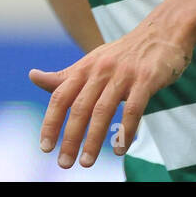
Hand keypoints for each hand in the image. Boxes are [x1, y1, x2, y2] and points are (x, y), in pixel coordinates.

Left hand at [28, 21, 187, 167]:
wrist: (162, 33)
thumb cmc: (122, 54)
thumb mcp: (91, 62)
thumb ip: (65, 76)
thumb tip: (32, 76)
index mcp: (84, 68)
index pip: (60, 97)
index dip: (51, 122)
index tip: (45, 147)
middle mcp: (100, 70)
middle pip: (80, 107)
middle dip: (70, 138)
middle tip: (64, 163)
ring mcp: (123, 74)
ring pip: (103, 110)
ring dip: (93, 139)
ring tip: (86, 162)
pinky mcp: (146, 79)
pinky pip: (134, 110)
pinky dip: (126, 132)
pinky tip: (120, 150)